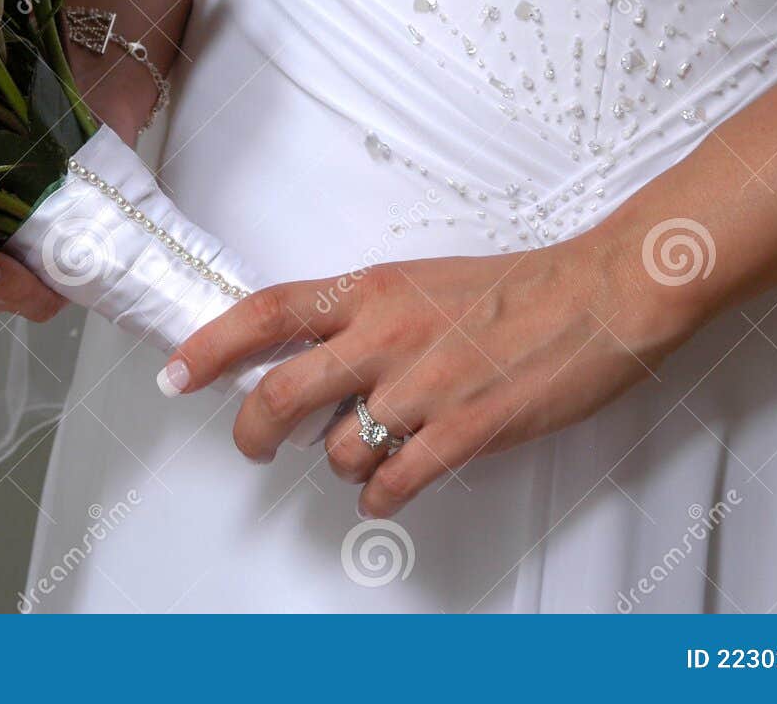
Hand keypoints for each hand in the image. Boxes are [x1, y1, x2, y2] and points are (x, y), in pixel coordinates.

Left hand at [160, 228, 700, 516]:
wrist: (600, 294)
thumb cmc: (515, 287)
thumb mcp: (419, 281)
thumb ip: (361, 315)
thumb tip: (311, 357)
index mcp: (369, 290)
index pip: (263, 313)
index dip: (207, 347)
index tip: (176, 373)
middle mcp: (383, 335)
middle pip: (277, 394)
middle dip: (249, 431)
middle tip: (250, 444)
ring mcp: (422, 387)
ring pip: (333, 450)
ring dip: (338, 462)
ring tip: (368, 450)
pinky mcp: (463, 432)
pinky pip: (390, 483)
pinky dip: (378, 496)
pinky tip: (389, 487)